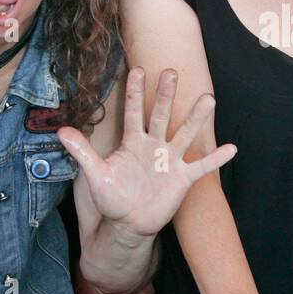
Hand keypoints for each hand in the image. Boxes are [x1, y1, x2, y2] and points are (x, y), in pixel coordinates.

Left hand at [57, 67, 235, 240]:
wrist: (129, 223)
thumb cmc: (112, 198)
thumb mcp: (96, 175)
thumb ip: (82, 152)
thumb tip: (61, 131)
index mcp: (133, 142)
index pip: (134, 112)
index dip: (135, 92)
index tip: (138, 70)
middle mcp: (154, 145)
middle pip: (161, 116)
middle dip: (166, 94)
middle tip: (171, 71)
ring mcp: (170, 160)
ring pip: (185, 134)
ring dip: (196, 118)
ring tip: (208, 98)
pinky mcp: (182, 177)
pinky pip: (202, 166)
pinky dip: (216, 158)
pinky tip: (231, 148)